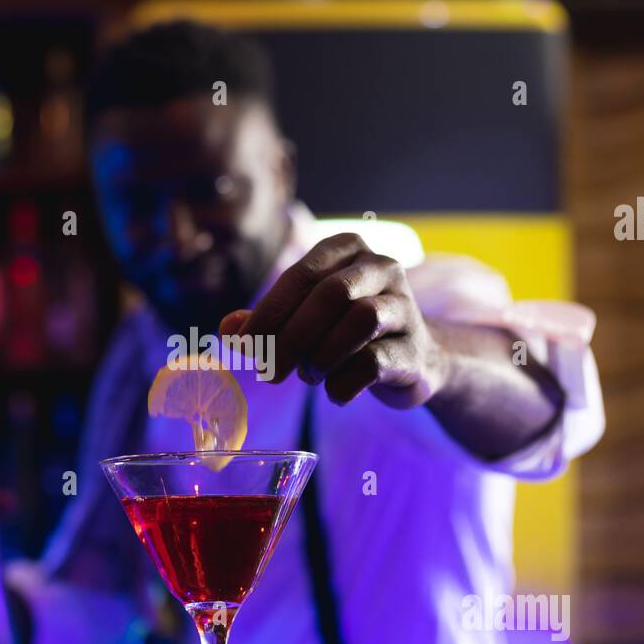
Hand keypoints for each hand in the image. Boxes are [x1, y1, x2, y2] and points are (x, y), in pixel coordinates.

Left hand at [219, 233, 445, 408]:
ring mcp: (406, 306)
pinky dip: (345, 383)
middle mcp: (382, 268)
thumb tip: (226, 330)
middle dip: (292, 337)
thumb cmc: (347, 331)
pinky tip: (335, 393)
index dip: (268, 312)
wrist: (415, 359)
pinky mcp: (416, 349)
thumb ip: (267, 320)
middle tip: (269, 373)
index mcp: (348, 250)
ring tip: (310, 376)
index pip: (302, 273)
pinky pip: (376, 362)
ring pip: (361, 320)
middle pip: (332, 294)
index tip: (244, 346)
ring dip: (323, 355)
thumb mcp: (305, 318)